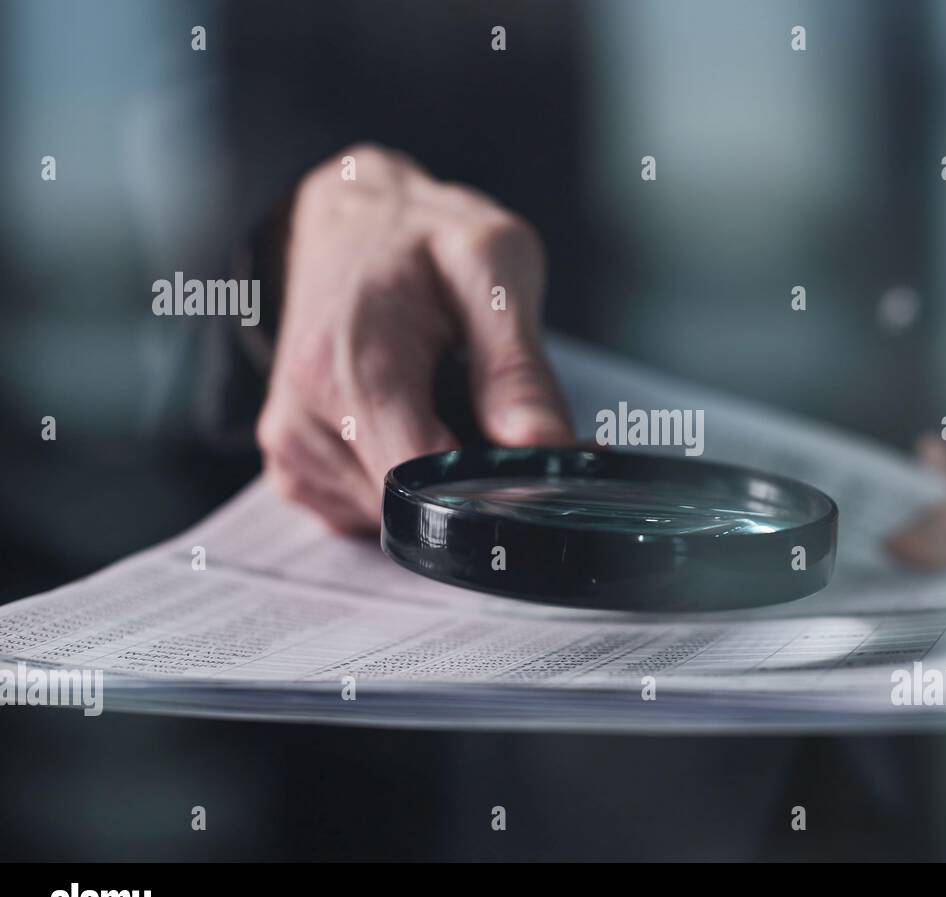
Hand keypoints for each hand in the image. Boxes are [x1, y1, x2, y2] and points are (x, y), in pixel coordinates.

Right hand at [256, 144, 573, 531]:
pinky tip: (422, 422)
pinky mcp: (296, 472)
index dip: (496, 488)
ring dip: (443, 483)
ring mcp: (293, 452)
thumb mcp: (491, 266)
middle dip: (475, 483)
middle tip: (507, 420)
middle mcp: (303, 419)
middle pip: (415, 506)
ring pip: (399, 517)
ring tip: (457, 405)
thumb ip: (517, 366)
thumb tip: (546, 449)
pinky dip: (410, 482)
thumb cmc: (419, 236)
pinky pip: (373, 512)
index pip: (425, 481)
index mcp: (348, 365)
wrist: (346, 223)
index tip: (541, 466)